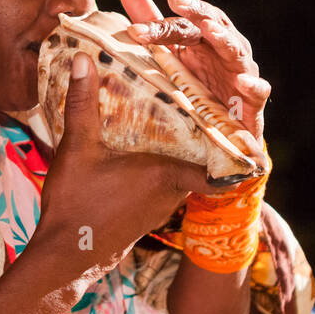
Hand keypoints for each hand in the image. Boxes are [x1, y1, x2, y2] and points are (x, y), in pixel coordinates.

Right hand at [36, 53, 220, 277]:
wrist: (64, 256)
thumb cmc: (77, 204)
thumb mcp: (78, 147)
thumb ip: (83, 102)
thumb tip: (83, 58)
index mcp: (167, 173)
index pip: (222, 168)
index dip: (239, 153)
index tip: (250, 135)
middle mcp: (172, 191)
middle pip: (201, 161)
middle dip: (202, 137)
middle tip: (199, 107)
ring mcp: (160, 207)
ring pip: (182, 174)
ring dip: (180, 154)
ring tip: (171, 123)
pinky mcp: (145, 216)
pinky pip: (164, 186)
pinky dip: (162, 170)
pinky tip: (143, 153)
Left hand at [117, 0, 269, 152]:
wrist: (222, 133)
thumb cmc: (196, 87)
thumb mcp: (169, 55)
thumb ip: (151, 23)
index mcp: (204, 40)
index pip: (185, 22)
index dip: (162, 22)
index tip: (141, 22)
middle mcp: (225, 51)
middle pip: (214, 25)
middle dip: (196, 13)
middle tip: (177, 4)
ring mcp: (241, 73)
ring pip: (237, 50)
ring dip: (224, 39)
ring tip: (208, 29)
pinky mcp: (252, 102)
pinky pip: (257, 91)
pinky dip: (252, 86)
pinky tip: (241, 83)